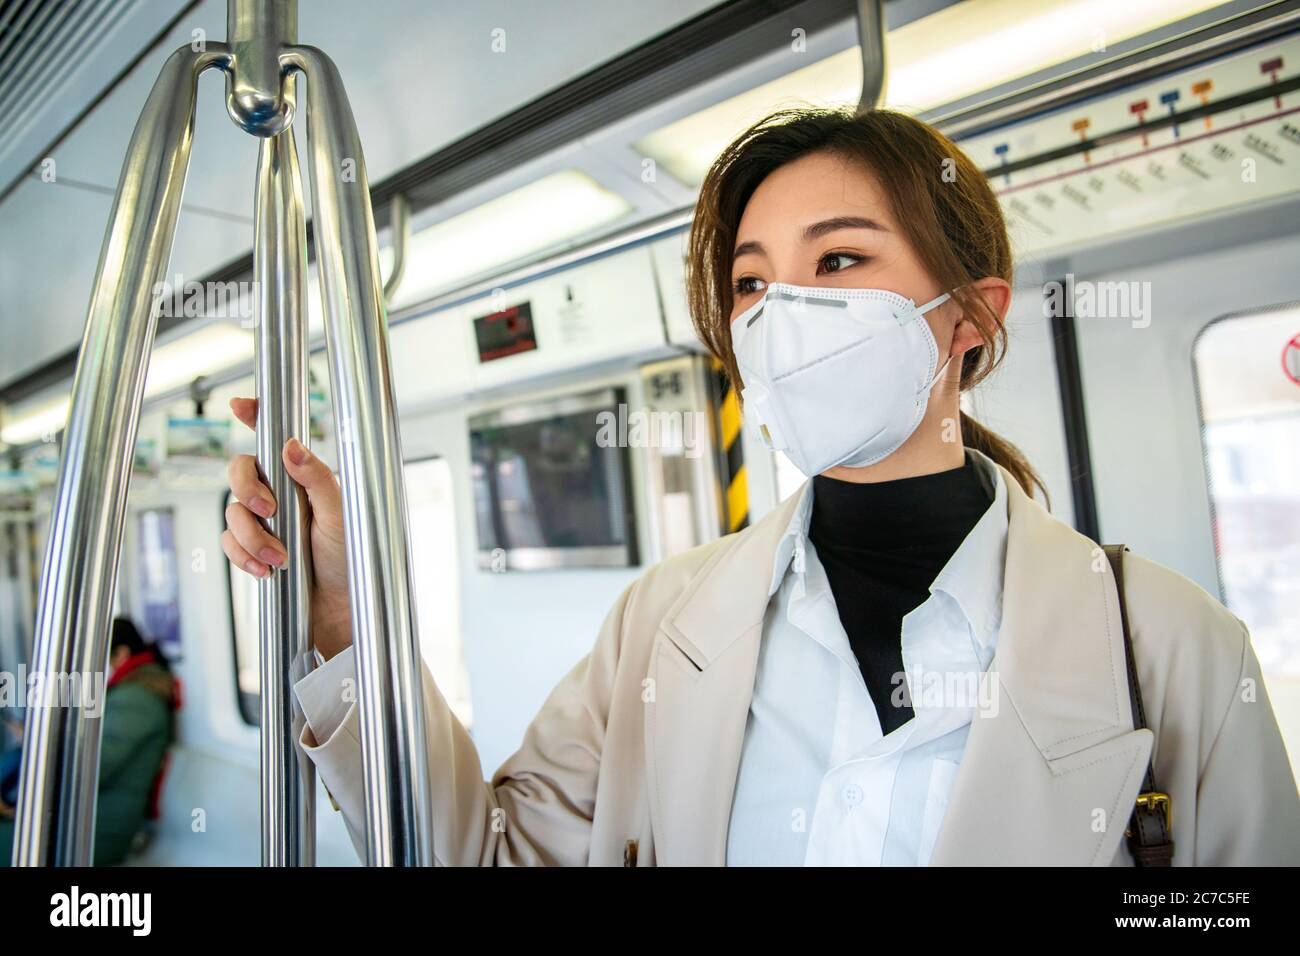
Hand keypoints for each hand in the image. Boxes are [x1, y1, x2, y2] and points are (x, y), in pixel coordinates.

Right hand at [220, 397, 351, 658]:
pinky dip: (244, 556)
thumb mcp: (340, 515)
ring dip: (252, 536)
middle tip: (268, 510)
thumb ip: (317, 480)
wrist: (340, 607)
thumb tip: (292, 446)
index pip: (274, 439)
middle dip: (247, 488)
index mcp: (304, 478)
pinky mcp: (250, 547)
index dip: (255, 417)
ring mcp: (263, 521)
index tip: (241, 405)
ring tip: (280, 557)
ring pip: (232, 511)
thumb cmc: (349, 557)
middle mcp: (280, 494)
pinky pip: (228, 542)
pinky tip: (266, 569)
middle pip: (240, 469)